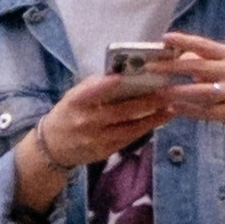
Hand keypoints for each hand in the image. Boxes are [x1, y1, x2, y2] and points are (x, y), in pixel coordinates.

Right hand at [14, 65, 161, 208]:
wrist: (53, 146)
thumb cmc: (69, 112)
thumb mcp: (75, 96)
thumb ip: (96, 86)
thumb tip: (125, 72)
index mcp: (76, 102)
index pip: (94, 90)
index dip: (111, 84)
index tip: (132, 76)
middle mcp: (86, 121)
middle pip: (120, 111)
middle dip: (147, 102)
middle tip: (168, 92)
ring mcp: (96, 138)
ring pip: (129, 128)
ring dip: (153, 118)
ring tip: (171, 107)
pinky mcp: (104, 151)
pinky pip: (129, 139)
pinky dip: (146, 129)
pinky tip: (159, 120)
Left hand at [143, 31, 224, 169]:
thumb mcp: (221, 65)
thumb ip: (199, 58)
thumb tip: (172, 54)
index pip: (203, 45)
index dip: (184, 40)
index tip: (165, 38)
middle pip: (198, 67)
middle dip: (172, 67)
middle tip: (150, 67)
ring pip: (201, 91)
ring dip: (178, 91)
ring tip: (159, 92)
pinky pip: (205, 111)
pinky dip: (187, 109)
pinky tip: (172, 108)